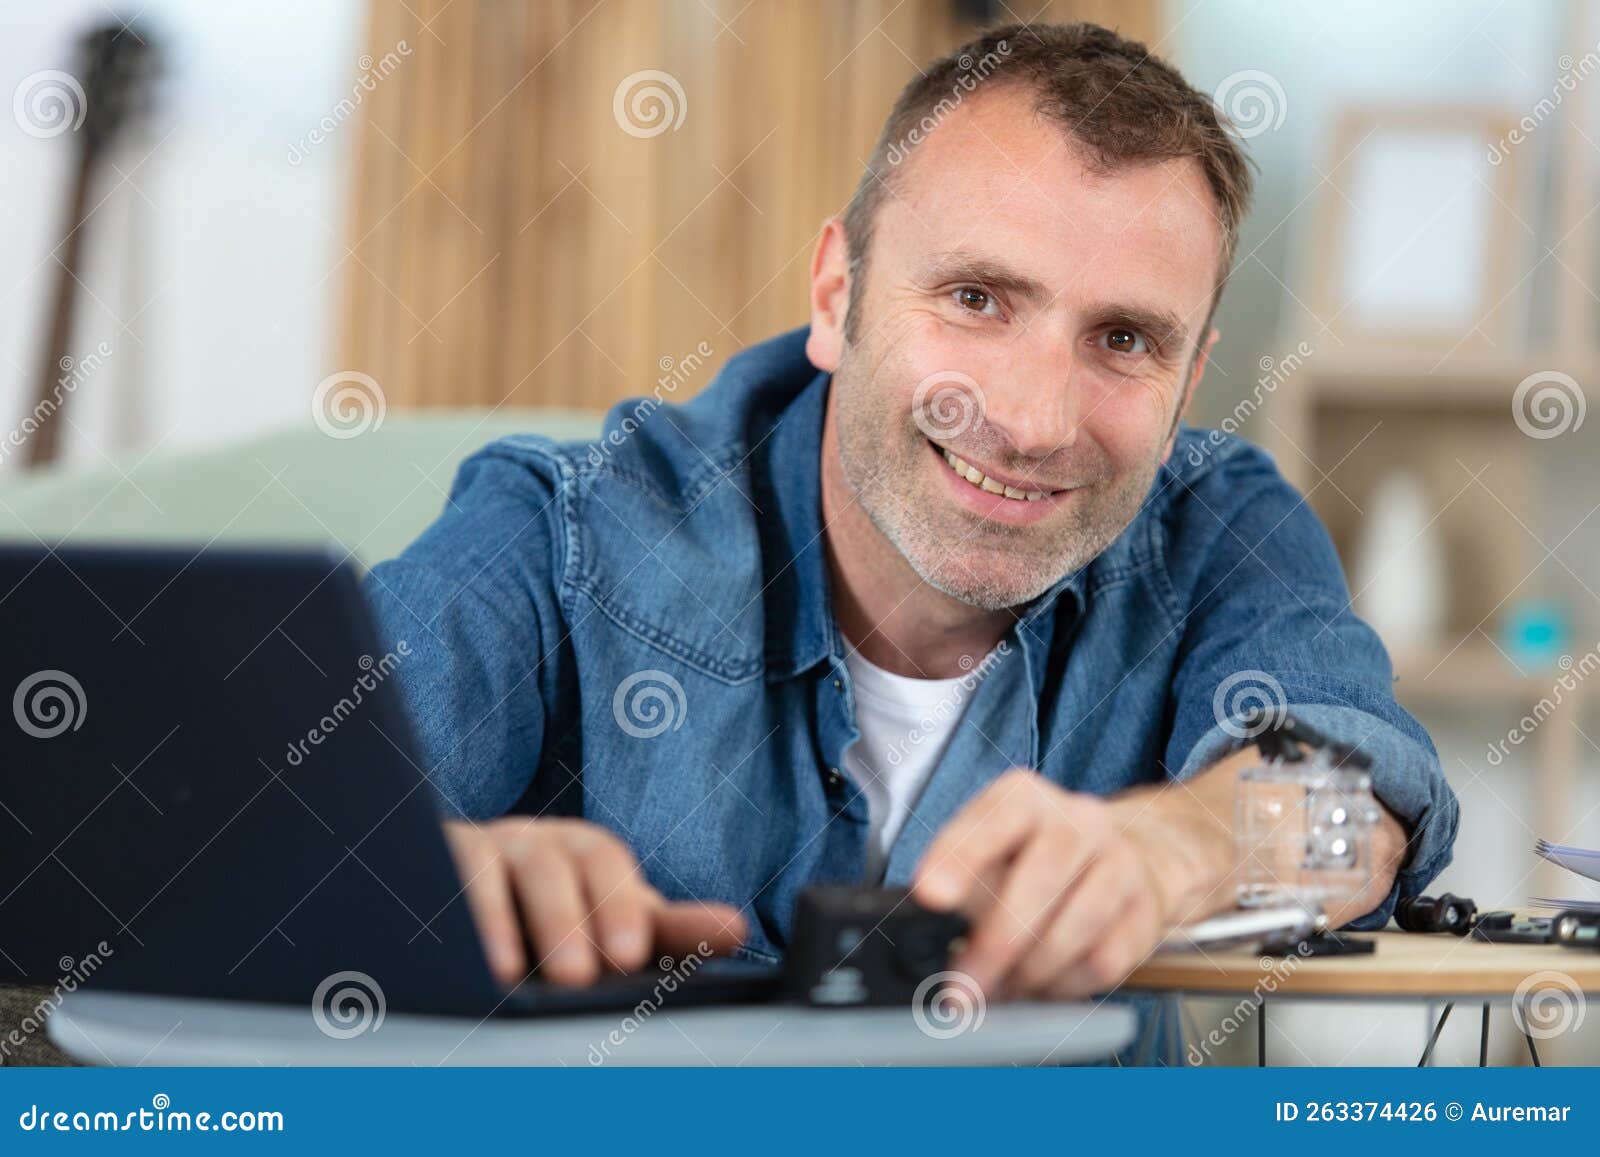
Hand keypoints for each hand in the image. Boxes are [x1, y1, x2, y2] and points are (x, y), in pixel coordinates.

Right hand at [443, 817, 745, 986]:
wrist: (476, 906)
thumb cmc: (564, 925)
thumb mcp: (616, 928)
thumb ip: (671, 933)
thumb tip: (737, 928)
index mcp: (588, 853)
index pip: (608, 866)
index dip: (620, 906)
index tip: (631, 953)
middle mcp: (535, 844)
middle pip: (554, 868)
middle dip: (568, 920)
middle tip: (580, 976)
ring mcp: (481, 853)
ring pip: (492, 871)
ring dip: (500, 923)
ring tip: (511, 976)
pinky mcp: (430, 864)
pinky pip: (436, 881)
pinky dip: (448, 917)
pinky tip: (453, 958)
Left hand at [911, 768, 1231, 999]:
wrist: (1129, 856)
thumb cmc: (1035, 859)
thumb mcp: (989, 854)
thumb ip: (959, 885)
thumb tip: (926, 933)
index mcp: (1023, 798)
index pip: (991, 819)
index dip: (959, 857)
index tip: (930, 895)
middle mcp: (1077, 820)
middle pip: (1040, 877)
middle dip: (996, 942)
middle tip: (962, 987)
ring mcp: (1119, 862)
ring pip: (1078, 924)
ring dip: (1032, 970)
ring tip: (1003, 990)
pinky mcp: (1146, 910)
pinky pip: (1104, 960)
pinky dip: (1066, 985)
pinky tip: (1043, 986)